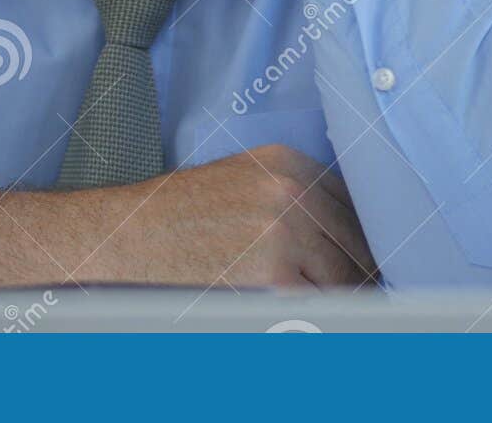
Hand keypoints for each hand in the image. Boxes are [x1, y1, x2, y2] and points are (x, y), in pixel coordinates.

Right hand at [0, 145, 375, 288]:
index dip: (367, 245)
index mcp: (286, 162)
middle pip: (357, 246)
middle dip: (364, 278)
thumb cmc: (170, 220)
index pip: (354, 208)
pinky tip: (322, 328)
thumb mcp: (237, 186)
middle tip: (373, 303)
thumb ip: (290, 202)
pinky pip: (322, 308)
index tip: (375, 269)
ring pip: (346, 281)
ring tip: (356, 322)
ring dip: (349, 304)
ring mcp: (284, 231)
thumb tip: (344, 246)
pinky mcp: (274, 276)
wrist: (117, 239)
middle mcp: (291, 190)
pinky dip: (325, 322)